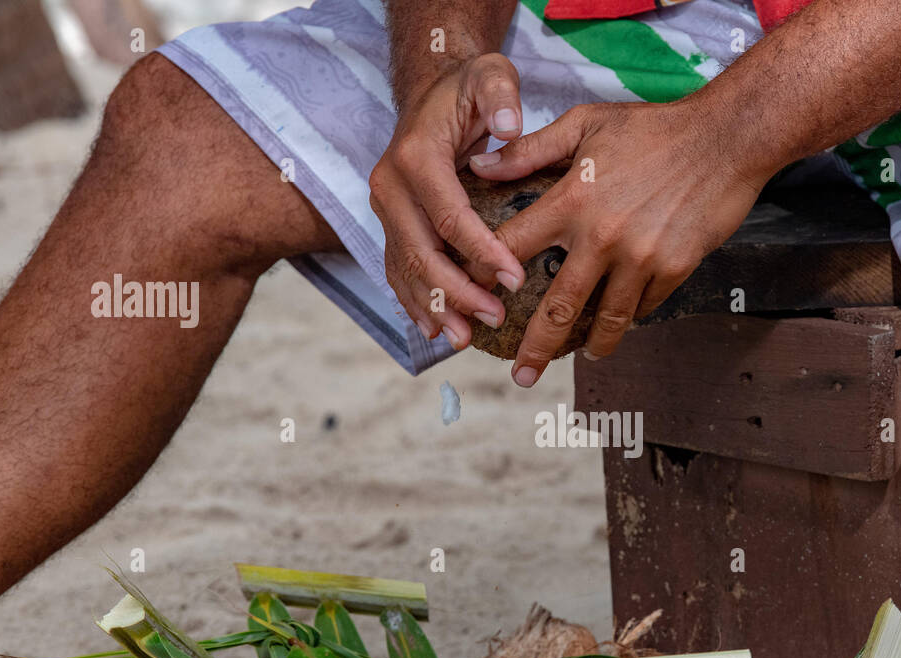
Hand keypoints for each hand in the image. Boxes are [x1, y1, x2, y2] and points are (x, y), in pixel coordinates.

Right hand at [368, 53, 526, 349]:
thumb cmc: (468, 88)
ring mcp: (385, 209)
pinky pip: (399, 271)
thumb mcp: (490, 75)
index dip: (482, 252)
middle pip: (422, 253)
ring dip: (435, 308)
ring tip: (465, 339)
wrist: (432, 90)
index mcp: (415, 157)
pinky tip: (437, 331)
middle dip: (458, 292)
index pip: (450, 217)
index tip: (515, 280)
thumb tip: (511, 127)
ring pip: (405, 270)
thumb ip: (500, 95)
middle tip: (495, 318)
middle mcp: (390, 186)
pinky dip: (417, 303)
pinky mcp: (391, 225)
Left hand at [468, 99, 766, 385]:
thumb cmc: (653, 127)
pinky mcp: (674, 268)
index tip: (474, 301)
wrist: (727, 137)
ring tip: (581, 357)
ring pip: (607, 319)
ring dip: (591, 345)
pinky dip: (630, 316)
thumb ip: (529, 151)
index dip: (486, 277)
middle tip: (520, 377)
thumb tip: (478, 169)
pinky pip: (644, 305)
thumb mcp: (585, 124)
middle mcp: (601, 237)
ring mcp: (640, 258)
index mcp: (571, 200)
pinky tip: (622, 320)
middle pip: (558, 308)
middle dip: (535, 348)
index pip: (512, 249)